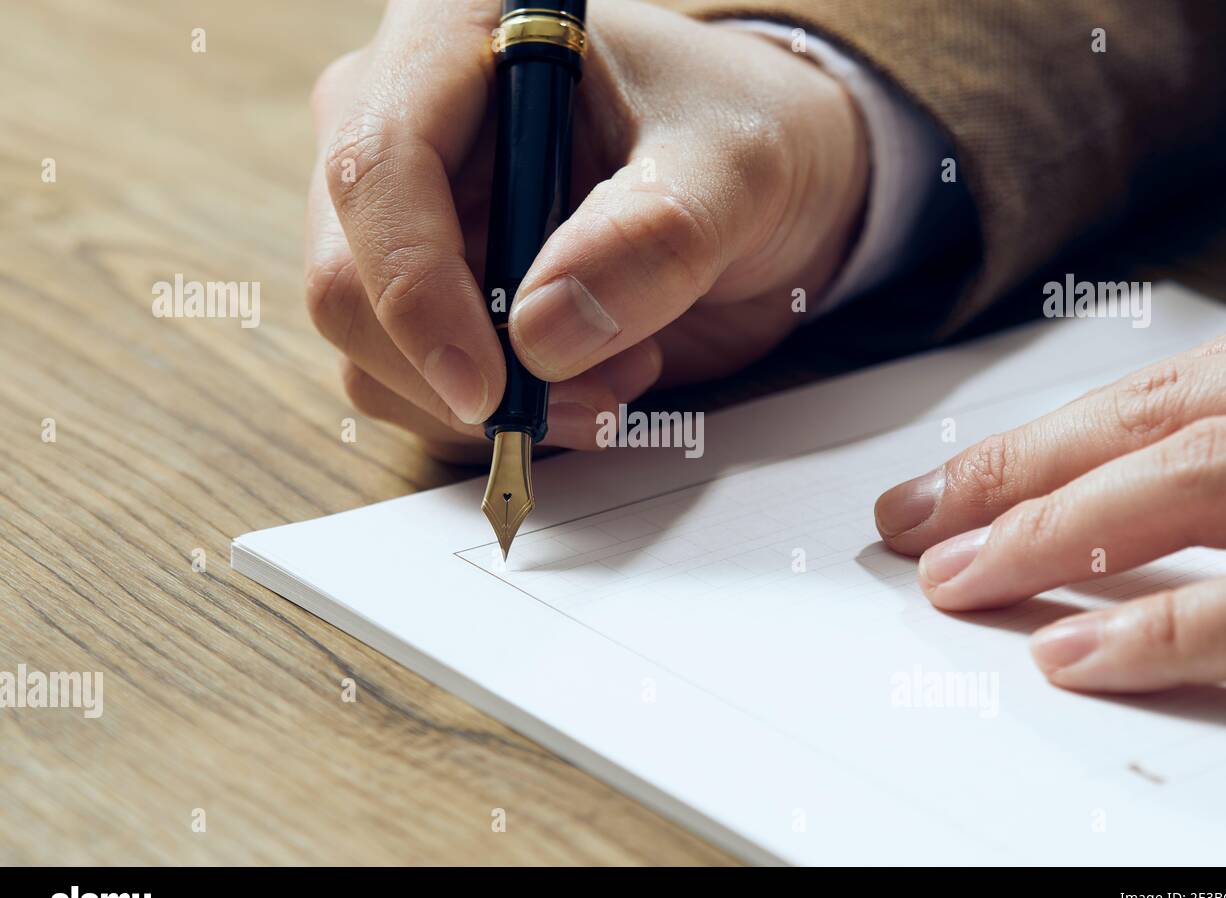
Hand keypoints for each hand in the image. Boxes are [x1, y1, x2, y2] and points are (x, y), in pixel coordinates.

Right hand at [306, 0, 865, 461]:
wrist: (762, 189)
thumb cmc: (740, 138)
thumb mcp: (733, 171)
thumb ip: (655, 236)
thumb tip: (540, 336)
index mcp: (455, 39)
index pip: (378, 166)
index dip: (418, 287)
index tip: (490, 384)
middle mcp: (403, 125)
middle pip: (350, 276)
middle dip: (461, 371)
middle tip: (587, 399)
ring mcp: (408, 220)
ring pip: (371, 351)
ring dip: (490, 404)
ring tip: (617, 375)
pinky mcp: (429, 298)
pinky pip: (413, 388)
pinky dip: (495, 417)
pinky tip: (588, 380)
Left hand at [875, 309, 1225, 692]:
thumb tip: (1130, 501)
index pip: (1167, 397)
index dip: (1045, 444)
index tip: (944, 487)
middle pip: (1157, 422)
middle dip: (1018, 473)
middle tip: (910, 525)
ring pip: (1193, 476)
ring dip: (1056, 529)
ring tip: (953, 581)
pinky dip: (1167, 628)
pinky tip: (1066, 653)